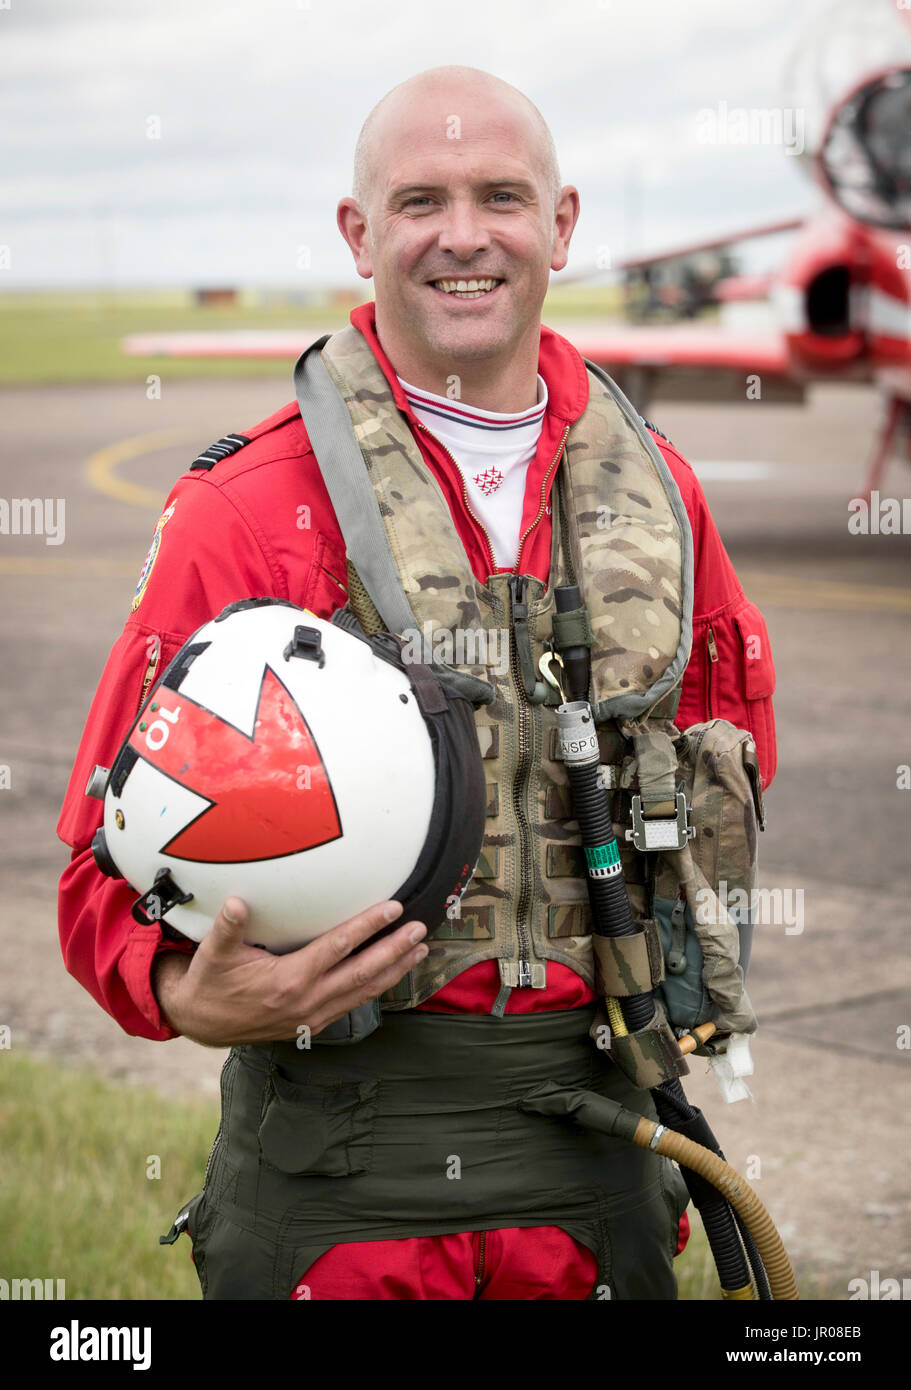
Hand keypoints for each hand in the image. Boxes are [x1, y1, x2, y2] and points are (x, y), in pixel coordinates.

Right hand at [152, 898, 427, 1046]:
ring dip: (395, 970)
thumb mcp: (213, 954)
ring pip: (364, 991)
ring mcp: (313, 1016)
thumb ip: (227, 928)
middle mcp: (307, 1001)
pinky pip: (354, 1003)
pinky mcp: (314, 1024)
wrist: (203, 1022)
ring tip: (420, 951)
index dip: (368, 926)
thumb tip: (236, 903)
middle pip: (363, 972)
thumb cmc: (211, 981)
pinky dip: (377, 988)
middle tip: (421, 929)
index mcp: (289, 980)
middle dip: (395, 949)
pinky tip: (392, 974)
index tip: (392, 908)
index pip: (338, 947)